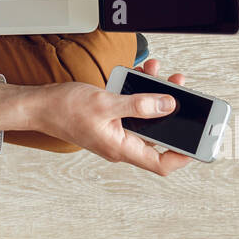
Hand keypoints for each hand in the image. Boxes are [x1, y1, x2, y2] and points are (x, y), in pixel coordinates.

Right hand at [0, 59, 192, 175]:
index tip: (198, 141)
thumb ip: (138, 105)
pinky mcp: (111, 118)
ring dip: (158, 97)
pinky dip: (141, 91)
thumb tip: (167, 105)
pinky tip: (143, 75)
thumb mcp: (106, 103)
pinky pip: (133, 107)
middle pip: (159, 136)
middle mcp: (121, 143)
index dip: (183, 156)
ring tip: (165, 77)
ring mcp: (116, 130)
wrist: (40, 104)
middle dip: (175, 115)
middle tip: (187, 96)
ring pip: (147, 118)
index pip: (161, 163)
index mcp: (121, 147)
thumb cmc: (64, 109)